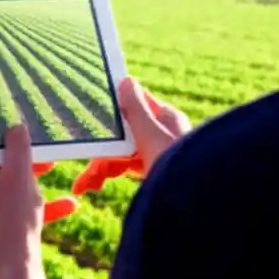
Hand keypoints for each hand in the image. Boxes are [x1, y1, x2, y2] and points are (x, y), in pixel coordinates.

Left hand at [0, 124, 77, 278]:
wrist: (13, 274)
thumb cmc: (12, 221)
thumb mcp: (19, 176)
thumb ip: (17, 147)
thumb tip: (14, 127)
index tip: (6, 126)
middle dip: (16, 160)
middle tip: (38, 152)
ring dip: (27, 182)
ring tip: (52, 171)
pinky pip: (5, 211)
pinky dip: (29, 206)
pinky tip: (67, 205)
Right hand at [72, 76, 190, 194]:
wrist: (196, 198)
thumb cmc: (176, 163)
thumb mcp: (150, 132)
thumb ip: (135, 107)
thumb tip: (126, 80)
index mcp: (166, 118)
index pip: (135, 104)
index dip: (112, 109)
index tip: (90, 116)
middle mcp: (164, 134)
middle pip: (123, 135)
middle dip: (100, 152)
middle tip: (82, 171)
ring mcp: (160, 154)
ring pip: (123, 154)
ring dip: (101, 168)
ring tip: (84, 186)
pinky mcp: (158, 172)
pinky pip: (129, 168)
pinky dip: (113, 174)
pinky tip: (97, 185)